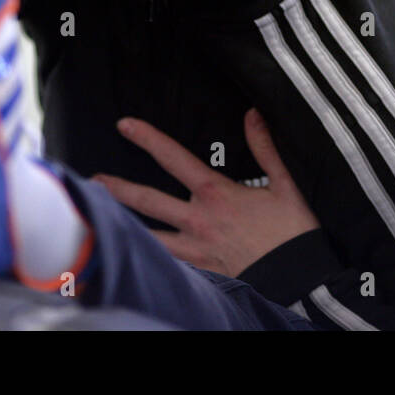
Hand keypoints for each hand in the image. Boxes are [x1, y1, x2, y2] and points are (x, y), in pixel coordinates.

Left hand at [93, 109, 319, 277]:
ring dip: (124, 225)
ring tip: (101, 220)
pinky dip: (150, 259)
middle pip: (147, 200)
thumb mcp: (286, 184)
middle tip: (94, 179)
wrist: (300, 280)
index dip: (147, 138)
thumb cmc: (293, 232)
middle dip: (118, 187)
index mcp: (216, 193)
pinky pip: (168, 266)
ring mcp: (195, 250)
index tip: (125, 125)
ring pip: (149, 236)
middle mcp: (198, 220)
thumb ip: (266, 147)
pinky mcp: (201, 273)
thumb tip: (253, 114)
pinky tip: (136, 257)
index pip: (173, 158)